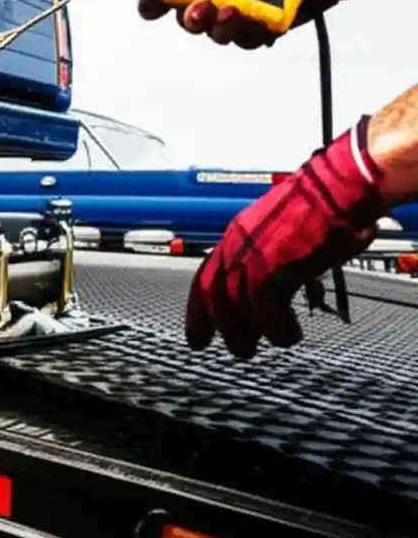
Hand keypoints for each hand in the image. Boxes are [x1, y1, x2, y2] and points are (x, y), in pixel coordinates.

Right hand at [140, 0, 382, 47]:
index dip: (154, 2)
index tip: (152, 4)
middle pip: (185, 20)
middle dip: (190, 17)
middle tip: (202, 6)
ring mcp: (239, 13)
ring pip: (213, 34)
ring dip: (218, 25)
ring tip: (235, 9)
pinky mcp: (261, 28)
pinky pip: (243, 41)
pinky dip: (247, 31)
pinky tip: (258, 17)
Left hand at [186, 116, 386, 357]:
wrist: (339, 188)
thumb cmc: (323, 205)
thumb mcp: (281, 231)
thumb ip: (267, 256)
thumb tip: (270, 288)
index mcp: (236, 235)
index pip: (205, 279)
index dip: (199, 311)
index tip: (198, 336)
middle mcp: (236, 245)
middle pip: (214, 296)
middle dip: (220, 327)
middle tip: (240, 350)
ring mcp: (252, 255)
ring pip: (237, 307)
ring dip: (252, 332)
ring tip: (274, 342)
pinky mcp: (273, 266)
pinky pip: (265, 310)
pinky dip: (278, 328)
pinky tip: (291, 334)